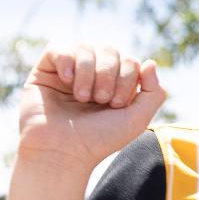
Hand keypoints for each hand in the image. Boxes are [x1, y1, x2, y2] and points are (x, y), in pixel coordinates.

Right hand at [16, 44, 165, 169]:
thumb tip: (150, 62)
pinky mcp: (44, 72)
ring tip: (82, 97)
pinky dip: (66, 61)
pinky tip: (67, 81)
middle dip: (108, 74)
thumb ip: (154, 92)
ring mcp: (69, 72)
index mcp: (115, 84)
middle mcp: (93, 75)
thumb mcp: (137, 119)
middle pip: (110, 50)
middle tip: (100, 100)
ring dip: (88, 72)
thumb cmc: (98, 140)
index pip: (130, 61)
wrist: (60, 152)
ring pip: (85, 47)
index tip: (115, 105)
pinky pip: (57, 49)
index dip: (127, 78)